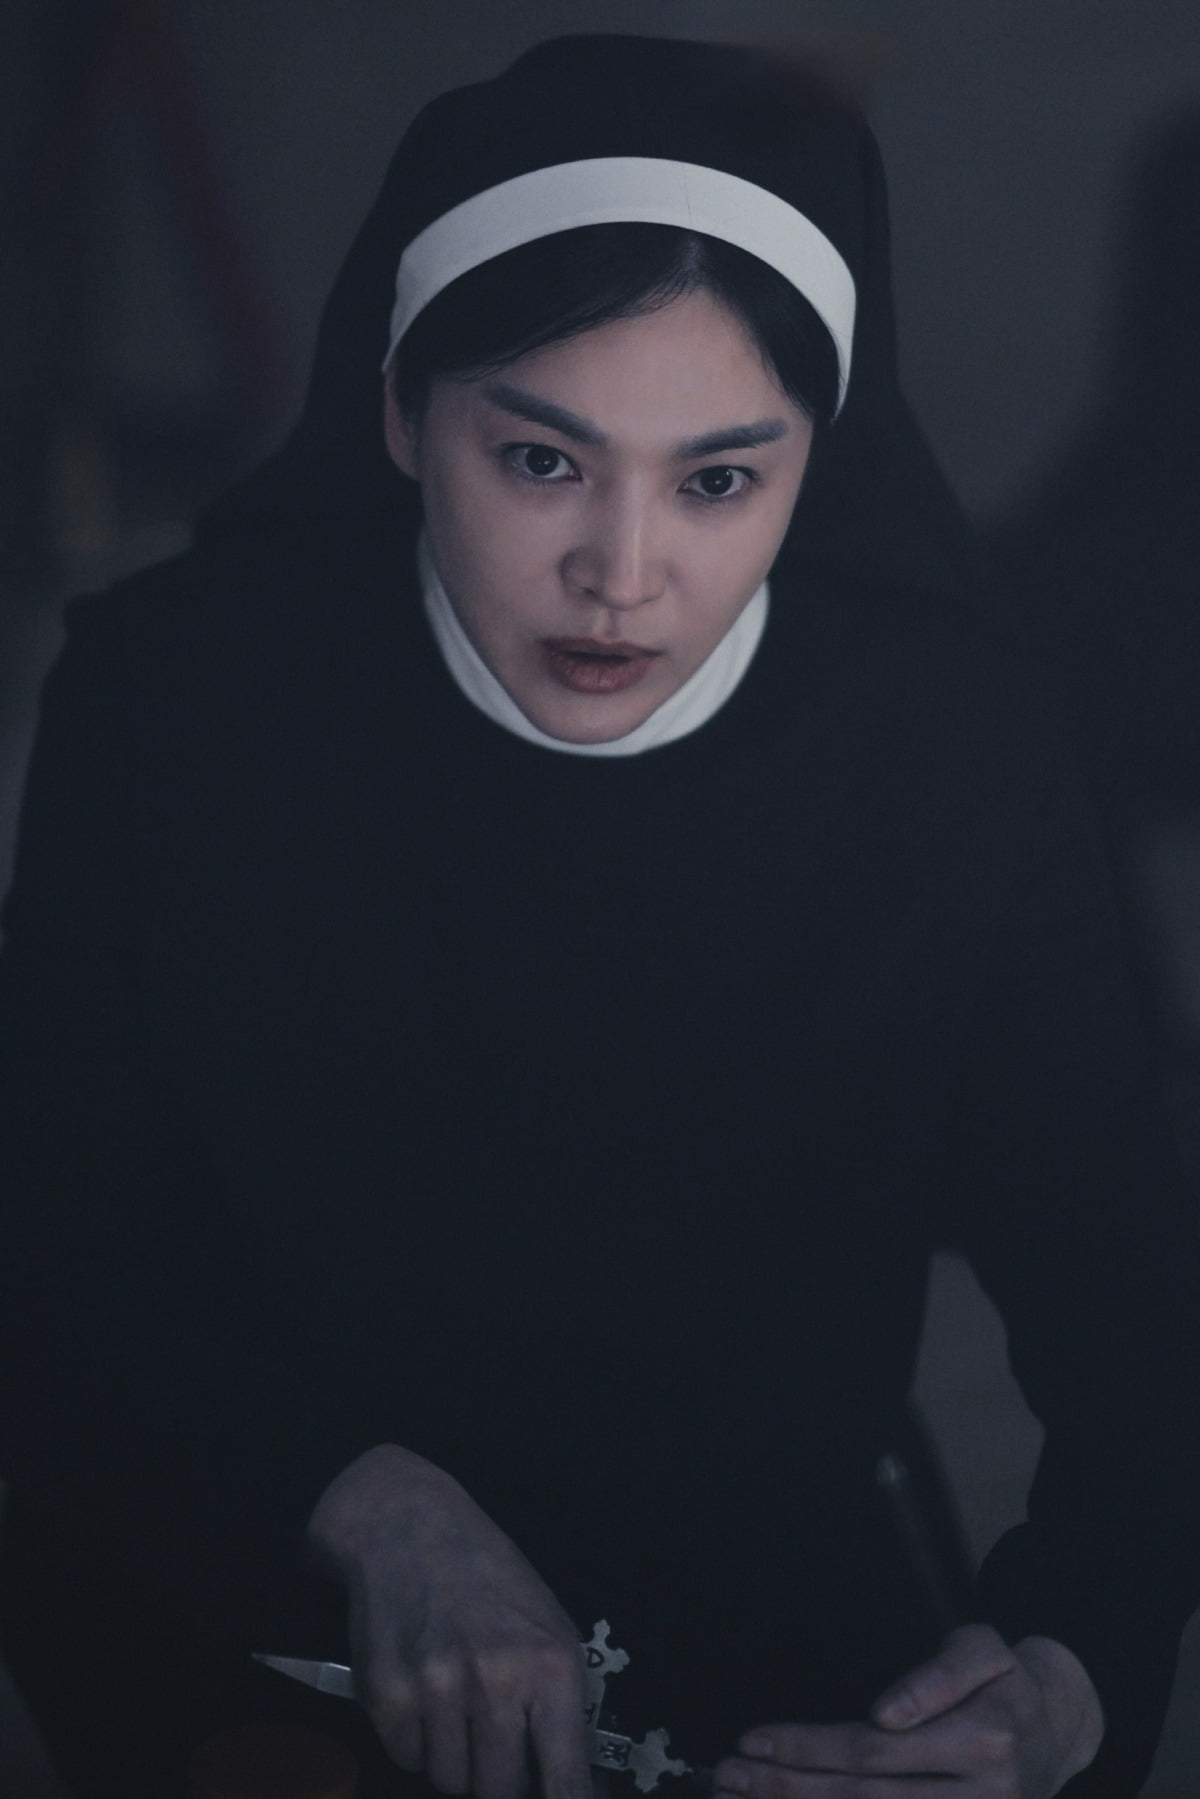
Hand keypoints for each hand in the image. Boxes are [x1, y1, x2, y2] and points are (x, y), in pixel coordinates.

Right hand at [308, 1444, 590, 1798]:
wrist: (407, 1524)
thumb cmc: (487, 1577)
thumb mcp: (546, 1624)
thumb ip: (561, 1703)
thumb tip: (570, 1783)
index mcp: (551, 1664)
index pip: (565, 1777)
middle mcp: (498, 1679)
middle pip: (500, 1792)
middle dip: (497, 1776)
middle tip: (490, 1734)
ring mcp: (439, 1688)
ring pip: (450, 1780)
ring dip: (452, 1755)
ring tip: (452, 1697)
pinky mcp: (387, 1693)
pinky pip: (406, 1757)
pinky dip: (413, 1736)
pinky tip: (420, 1686)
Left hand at [712, 1624, 1104, 1796]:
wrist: (1061, 1727)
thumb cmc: (1006, 1678)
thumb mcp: (982, 1649)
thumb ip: (936, 1676)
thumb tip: (886, 1711)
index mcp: (981, 1740)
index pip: (872, 1749)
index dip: (806, 1748)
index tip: (752, 1740)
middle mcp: (979, 1794)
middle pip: (861, 1798)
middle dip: (785, 1788)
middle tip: (727, 1776)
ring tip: (742, 1798)